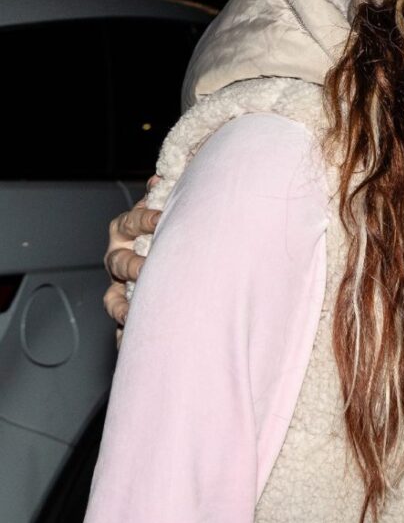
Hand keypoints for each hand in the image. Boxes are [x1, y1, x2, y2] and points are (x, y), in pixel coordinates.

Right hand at [103, 177, 161, 342]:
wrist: (172, 251)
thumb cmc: (168, 225)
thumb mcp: (165, 206)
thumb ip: (163, 192)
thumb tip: (159, 177)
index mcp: (127, 230)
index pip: (129, 223)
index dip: (143, 219)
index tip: (159, 218)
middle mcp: (119, 257)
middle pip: (117, 262)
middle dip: (130, 265)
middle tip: (145, 268)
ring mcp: (121, 284)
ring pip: (113, 297)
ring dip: (121, 306)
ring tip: (130, 314)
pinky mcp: (127, 308)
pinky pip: (122, 324)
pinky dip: (124, 335)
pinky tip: (128, 345)